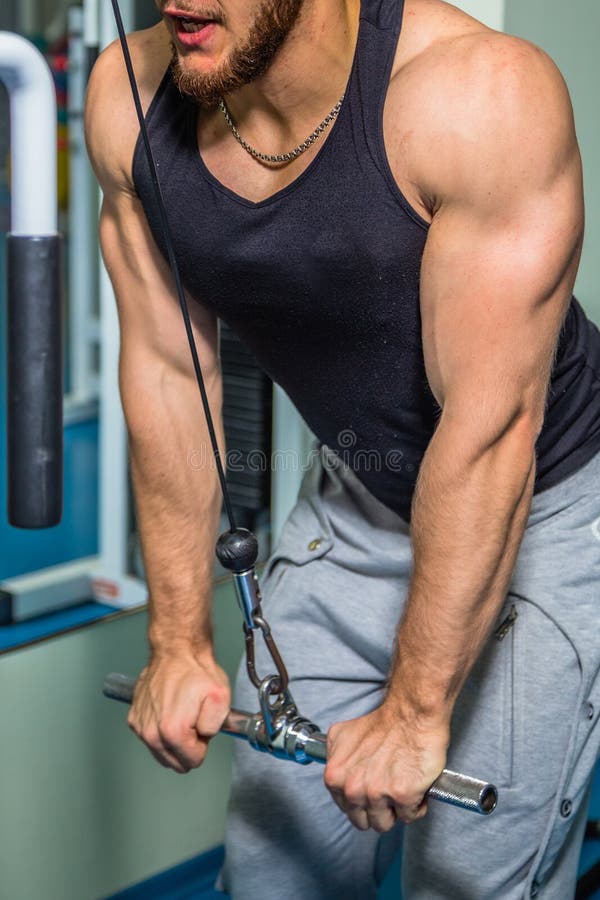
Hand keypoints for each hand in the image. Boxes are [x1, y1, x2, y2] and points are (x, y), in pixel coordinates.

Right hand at [127, 649, 230, 773]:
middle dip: (188, 745)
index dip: (203, 743)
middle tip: (193, 719)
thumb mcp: (220, 697)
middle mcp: (151, 733)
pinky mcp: (134, 719)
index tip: (201, 724)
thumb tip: (205, 736)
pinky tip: (168, 709)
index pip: (193, 760)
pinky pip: (151, 738)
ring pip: (163, 752)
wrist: (175, 650)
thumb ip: (216, 726)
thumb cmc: (196, 670)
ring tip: (181, 713)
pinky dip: (161, 730)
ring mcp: (140, 726)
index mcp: (172, 731)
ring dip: (174, 739)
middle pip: (176, 762)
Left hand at [324, 699, 448, 831]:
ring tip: (401, 787)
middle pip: (364, 822)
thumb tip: (337, 772)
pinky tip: (415, 786)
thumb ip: (334, 758)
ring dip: (396, 810)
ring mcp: (377, 793)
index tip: (372, 792)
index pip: (346, 810)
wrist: (411, 715)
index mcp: (335, 777)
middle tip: (388, 791)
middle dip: (377, 810)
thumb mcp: (342, 735)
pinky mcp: (402, 796)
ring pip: (386, 823)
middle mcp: (353, 788)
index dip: (362, 802)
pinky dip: (416, 805)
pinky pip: (410, 815)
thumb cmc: (384, 723)